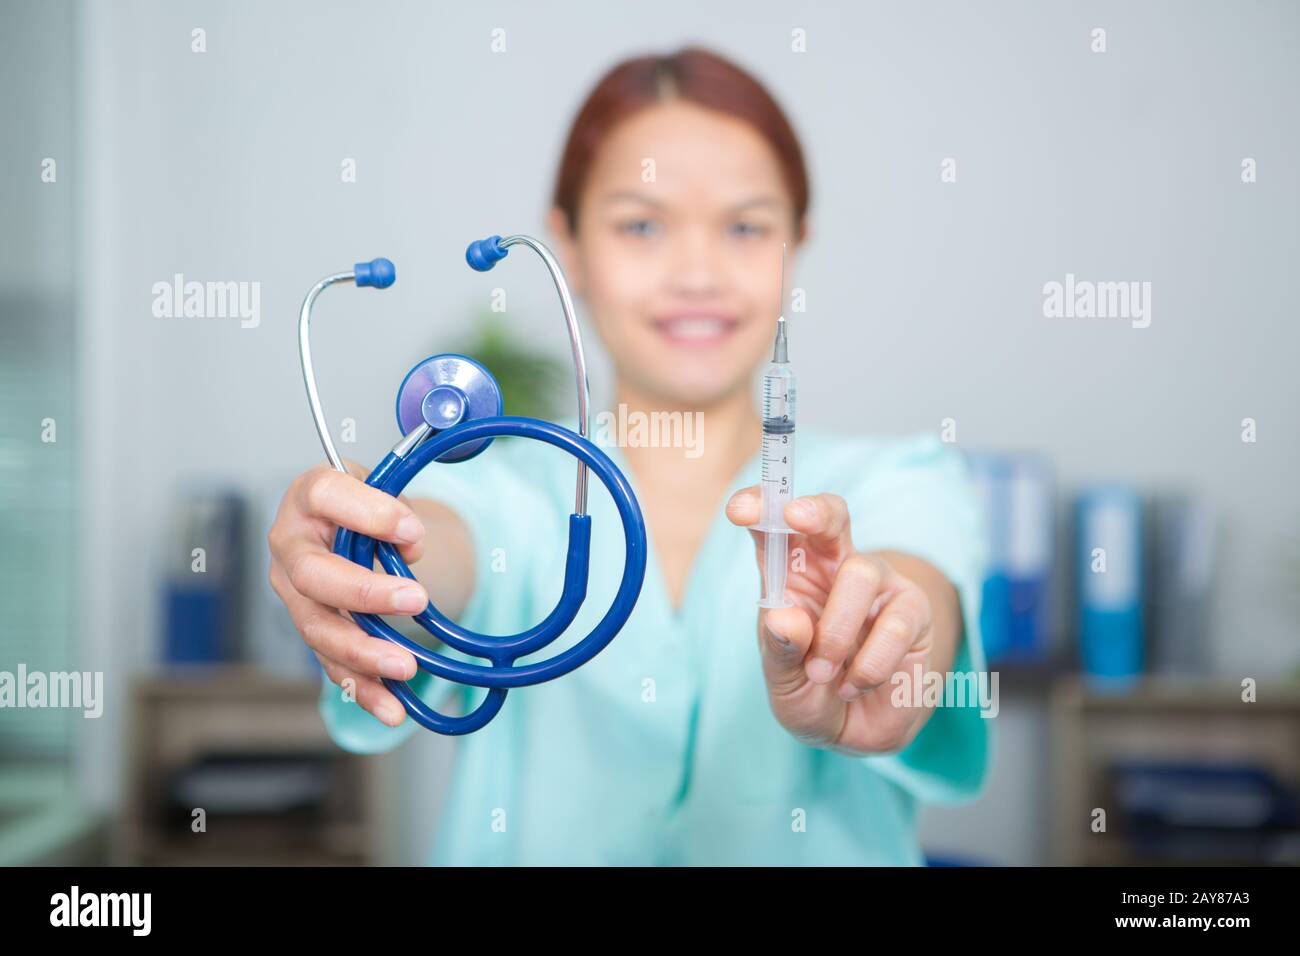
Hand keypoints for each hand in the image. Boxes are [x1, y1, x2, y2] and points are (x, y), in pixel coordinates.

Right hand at [267, 461, 426, 726]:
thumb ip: (396, 510)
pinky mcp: (312, 628)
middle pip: (314, 575)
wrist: (351, 525)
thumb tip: (409, 545)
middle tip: (415, 600)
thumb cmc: (364, 504)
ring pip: (318, 628)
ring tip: (405, 667)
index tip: (412, 531)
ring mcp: (295, 593)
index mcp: (309, 496)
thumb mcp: (384, 489)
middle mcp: (291, 546)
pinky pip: (331, 664)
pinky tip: (391, 708)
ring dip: (363, 653)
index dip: (367, 512)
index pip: (325, 495)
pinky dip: (363, 689)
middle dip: (365, 592)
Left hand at [725, 488, 942, 753]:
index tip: (740, 510)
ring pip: (861, 574)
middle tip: (795, 516)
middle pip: (831, 518)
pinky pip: (896, 624)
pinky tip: (854, 685)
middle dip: (814, 511)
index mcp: (791, 572)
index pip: (774, 528)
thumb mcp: (782, 678)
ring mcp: (878, 586)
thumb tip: (786, 618)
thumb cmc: (810, 690)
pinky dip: (869, 663)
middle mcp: (834, 567)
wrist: (855, 731)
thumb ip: (781, 648)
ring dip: (836, 631)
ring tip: (821, 673)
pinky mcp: (913, 612)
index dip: (760, 508)